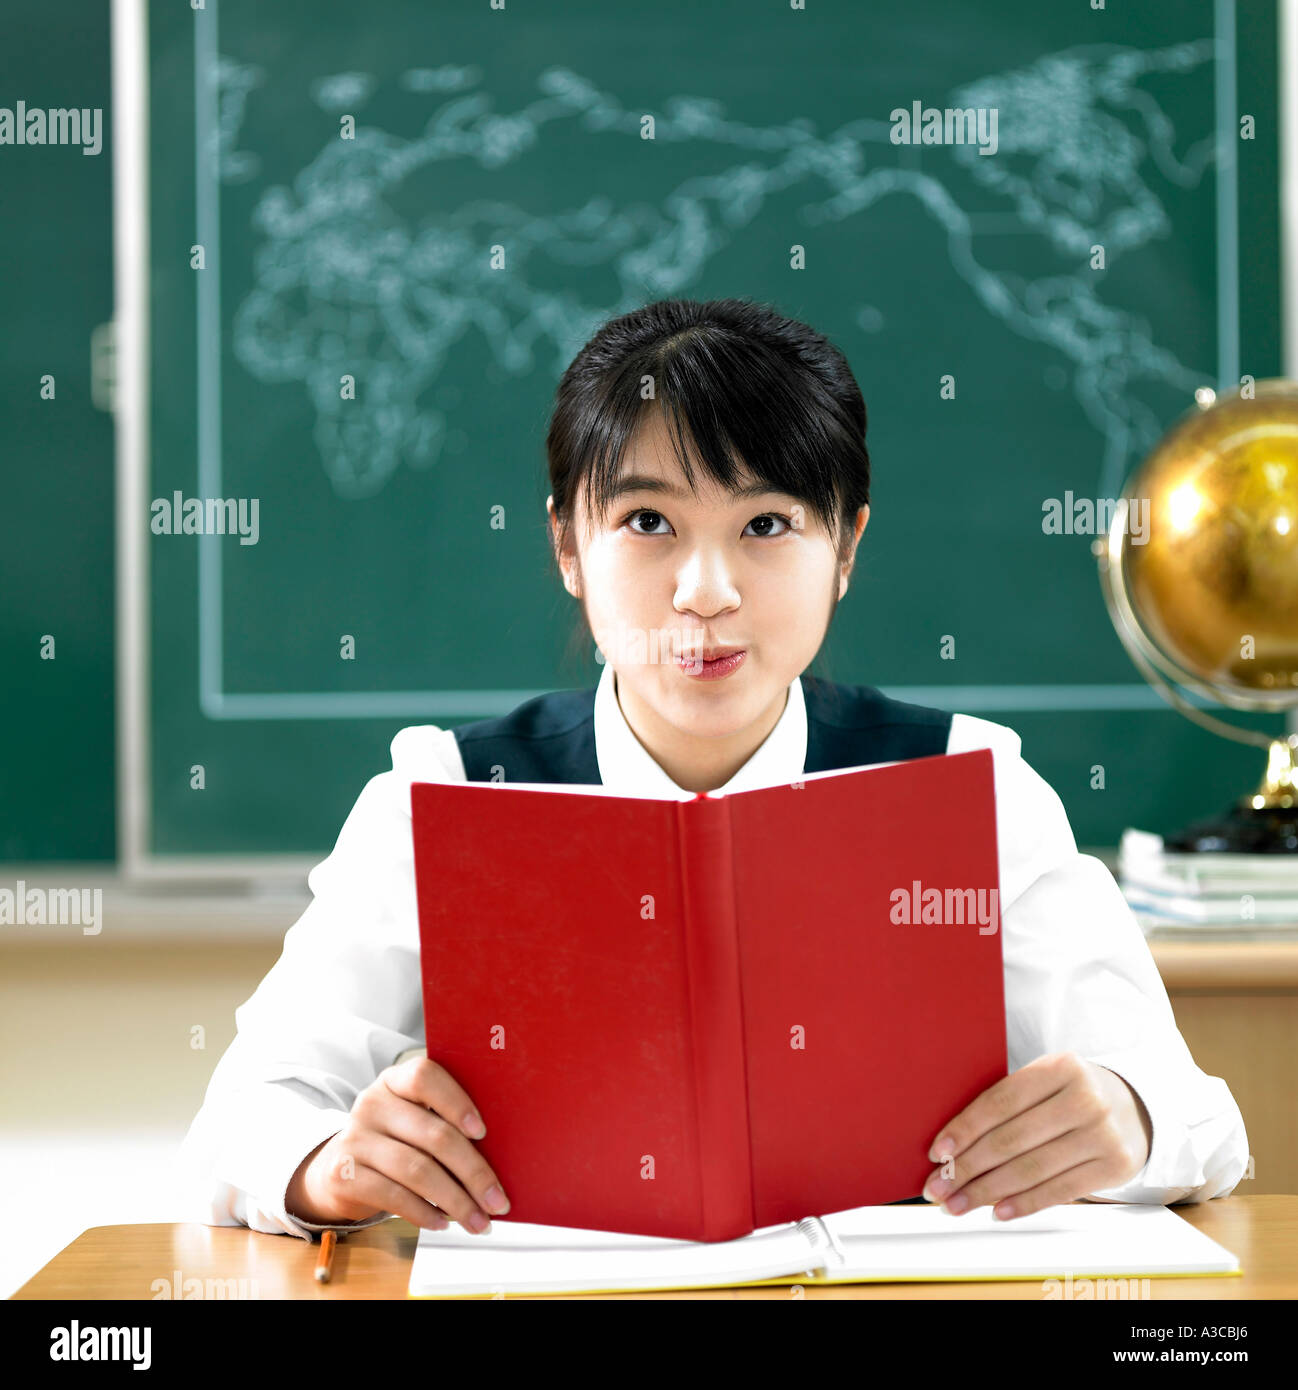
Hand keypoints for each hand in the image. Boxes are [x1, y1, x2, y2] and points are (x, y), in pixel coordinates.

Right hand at [284, 1056, 510, 1234]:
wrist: (341, 1167)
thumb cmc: (397, 1140)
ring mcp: (354, 1138)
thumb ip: (445, 1120)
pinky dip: (424, 1213)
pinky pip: (392, 1196)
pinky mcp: (342, 1174)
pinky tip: (443, 1223)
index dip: (456, 1101)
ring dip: (455, 1200)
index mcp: (395, 1080)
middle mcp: (371, 1103)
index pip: (424, 1077)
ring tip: (479, 1221)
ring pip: (416, 1170)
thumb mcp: (414, 1118)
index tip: (483, 1131)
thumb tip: (502, 1153)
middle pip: (432, 1134)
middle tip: (498, 1200)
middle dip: (473, 1172)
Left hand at [920, 1051, 1152, 1220]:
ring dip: (987, 1192)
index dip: (965, 1129)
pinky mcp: (1115, 1166)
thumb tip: (952, 1144)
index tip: (937, 1152)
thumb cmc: (1072, 1094)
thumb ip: (1009, 1103)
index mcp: (1061, 1067)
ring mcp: (1103, 1133)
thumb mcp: (1047, 1081)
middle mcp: (1085, 1098)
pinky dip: (1023, 1203)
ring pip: (1031, 1169)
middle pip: (1012, 1139)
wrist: (1137, 1107)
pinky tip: (996, 1211)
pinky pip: (1059, 1191)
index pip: (1001, 1102)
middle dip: (967, 1168)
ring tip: (957, 1204)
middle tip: (937, 1188)